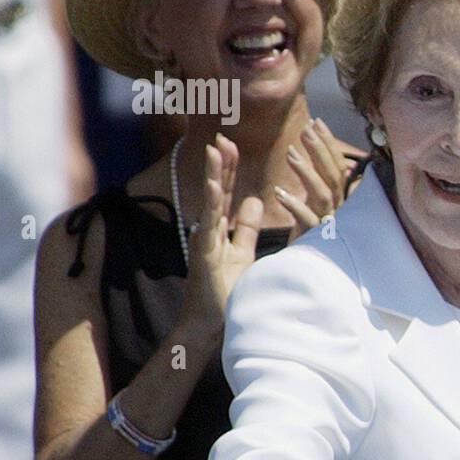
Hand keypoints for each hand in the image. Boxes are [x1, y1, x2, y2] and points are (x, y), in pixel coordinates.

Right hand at [178, 134, 262, 338]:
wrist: (212, 324)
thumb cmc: (226, 292)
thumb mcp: (243, 252)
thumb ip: (246, 227)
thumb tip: (255, 200)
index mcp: (221, 229)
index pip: (228, 192)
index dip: (230, 168)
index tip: (232, 143)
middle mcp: (210, 231)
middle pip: (218, 191)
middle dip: (221, 163)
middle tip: (222, 135)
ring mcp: (205, 242)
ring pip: (211, 203)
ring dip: (215, 175)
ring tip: (215, 149)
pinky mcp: (204, 255)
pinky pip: (209, 226)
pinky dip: (212, 205)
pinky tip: (215, 186)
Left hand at [276, 117, 360, 237]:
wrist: (307, 278)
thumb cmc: (310, 243)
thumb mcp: (317, 210)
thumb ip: (321, 186)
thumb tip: (327, 161)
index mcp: (338, 202)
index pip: (338, 167)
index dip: (328, 144)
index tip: (316, 122)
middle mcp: (338, 212)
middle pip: (333, 176)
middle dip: (320, 150)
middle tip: (306, 128)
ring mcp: (328, 227)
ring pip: (323, 195)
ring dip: (307, 173)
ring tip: (290, 154)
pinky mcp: (315, 243)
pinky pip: (306, 222)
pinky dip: (294, 206)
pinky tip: (279, 193)